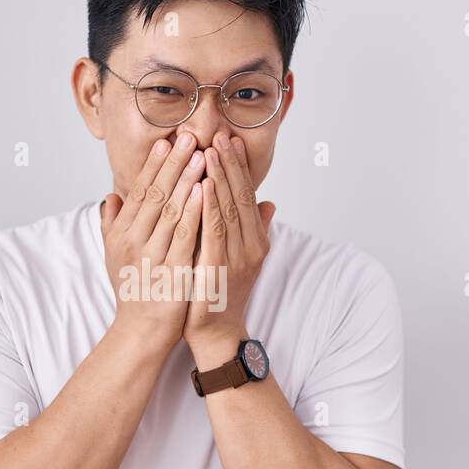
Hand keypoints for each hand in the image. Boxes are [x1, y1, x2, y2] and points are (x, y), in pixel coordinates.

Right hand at [101, 133, 205, 353]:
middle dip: (173, 163)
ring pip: (170, 211)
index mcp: (121, 235)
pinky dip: (194, 212)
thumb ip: (112, 225)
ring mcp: (151, 258)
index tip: (168, 141)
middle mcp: (132, 243)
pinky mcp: (171, 273)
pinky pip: (184, 237)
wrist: (141, 331)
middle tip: (189, 136)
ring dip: (186, 179)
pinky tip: (205, 191)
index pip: (139, 191)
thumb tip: (111, 196)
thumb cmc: (133, 291)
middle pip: (154, 194)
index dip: (154, 165)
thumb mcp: (115, 256)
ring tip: (201, 154)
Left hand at [183, 131, 275, 365]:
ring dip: (218, 178)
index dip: (238, 168)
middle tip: (219, 135)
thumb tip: (268, 202)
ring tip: (209, 151)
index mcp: (254, 241)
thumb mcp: (242, 258)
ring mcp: (235, 258)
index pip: (246, 196)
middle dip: (228, 164)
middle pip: (239, 197)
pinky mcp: (216, 269)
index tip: (229, 141)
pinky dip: (208, 207)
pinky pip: (213, 232)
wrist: (216, 333)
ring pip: (227, 209)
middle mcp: (249, 247)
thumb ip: (254, 229)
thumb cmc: (222, 294)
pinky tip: (200, 186)